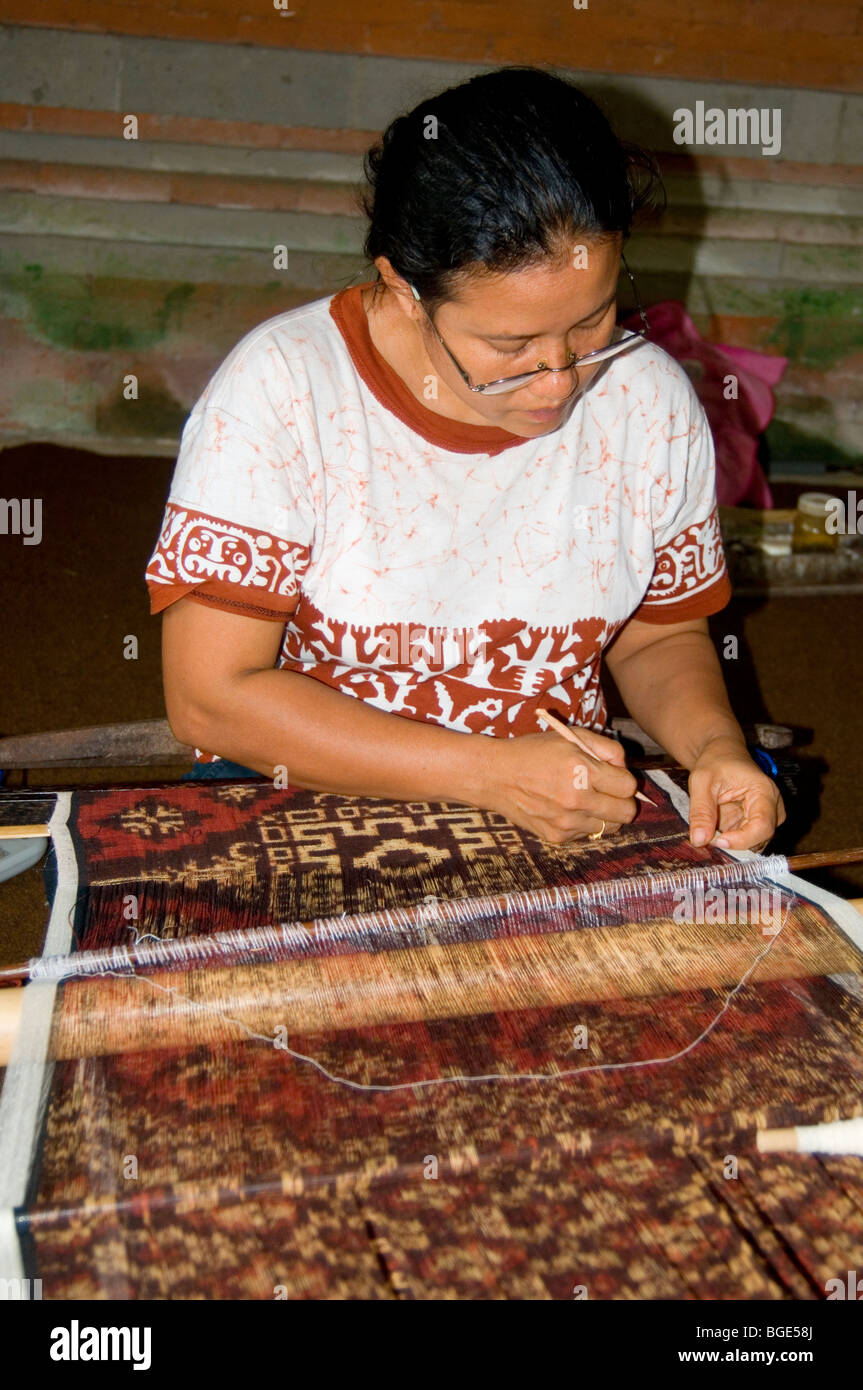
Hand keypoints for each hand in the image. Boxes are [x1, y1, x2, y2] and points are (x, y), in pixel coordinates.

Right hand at [475, 726, 637, 844]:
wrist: (495, 776)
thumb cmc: (534, 752)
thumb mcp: (570, 737)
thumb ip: (606, 748)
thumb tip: (625, 767)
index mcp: (582, 770)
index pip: (628, 786)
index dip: (624, 779)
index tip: (612, 776)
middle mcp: (576, 799)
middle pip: (627, 812)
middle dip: (622, 800)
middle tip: (607, 791)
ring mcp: (566, 822)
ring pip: (611, 827)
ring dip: (605, 814)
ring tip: (587, 799)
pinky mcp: (556, 836)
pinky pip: (587, 834)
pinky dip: (584, 822)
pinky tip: (567, 808)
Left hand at [688, 737, 785, 851]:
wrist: (722, 755)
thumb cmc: (715, 762)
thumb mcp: (701, 781)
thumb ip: (701, 811)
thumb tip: (699, 841)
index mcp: (765, 792)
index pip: (762, 826)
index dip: (741, 840)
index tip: (717, 842)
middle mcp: (773, 808)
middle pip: (761, 838)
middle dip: (734, 843)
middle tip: (707, 838)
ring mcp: (766, 818)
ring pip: (753, 843)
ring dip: (731, 843)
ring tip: (711, 829)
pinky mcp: (755, 825)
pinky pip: (746, 841)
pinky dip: (729, 841)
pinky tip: (715, 831)